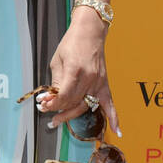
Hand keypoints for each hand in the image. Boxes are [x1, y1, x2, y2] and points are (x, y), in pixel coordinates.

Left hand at [34, 11, 120, 135]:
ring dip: (72, 115)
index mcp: (75, 70)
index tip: (44, 105)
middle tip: (48, 115)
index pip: (65, 96)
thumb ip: (56, 82)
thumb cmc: (71, 43)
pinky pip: (110, 103)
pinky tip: (117, 131)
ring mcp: (99, 81)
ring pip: (86, 106)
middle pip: (74, 103)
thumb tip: (50, 99)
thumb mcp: (57, 61)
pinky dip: (114, 117)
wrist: (89, 32)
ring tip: (59, 120)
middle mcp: (89, 78)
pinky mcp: (104, 83)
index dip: (53, 104)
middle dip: (59, 111)